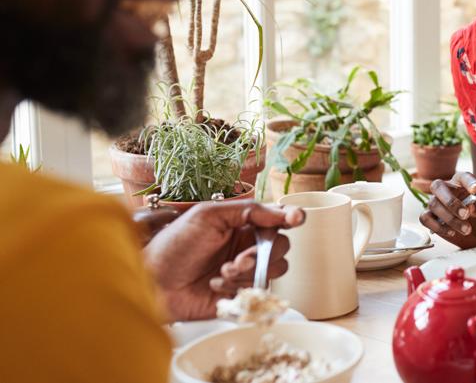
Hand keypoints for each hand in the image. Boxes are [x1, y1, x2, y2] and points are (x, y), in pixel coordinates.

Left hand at [143, 201, 304, 320]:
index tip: (295, 220)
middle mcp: (246, 246)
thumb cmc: (173, 245)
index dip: (290, 218)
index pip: (276, 219)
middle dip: (263, 252)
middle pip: (281, 246)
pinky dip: (239, 288)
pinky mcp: (240, 294)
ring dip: (250, 271)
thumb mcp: (208, 215)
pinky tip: (216, 285)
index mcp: (241, 224)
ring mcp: (244, 272)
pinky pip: (259, 291)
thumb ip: (247, 209)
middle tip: (239, 258)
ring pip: (275, 269)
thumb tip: (280, 210)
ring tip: (223, 273)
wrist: (152, 282)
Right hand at [419, 172, 475, 247]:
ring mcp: (437, 203)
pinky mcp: (432, 218)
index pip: (463, 177)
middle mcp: (447, 190)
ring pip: (433, 204)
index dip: (468, 182)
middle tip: (466, 215)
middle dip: (450, 201)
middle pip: (438, 186)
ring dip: (449, 218)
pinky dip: (437, 227)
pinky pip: (425, 219)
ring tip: (467, 229)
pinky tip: (452, 232)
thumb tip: (471, 207)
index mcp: (463, 183)